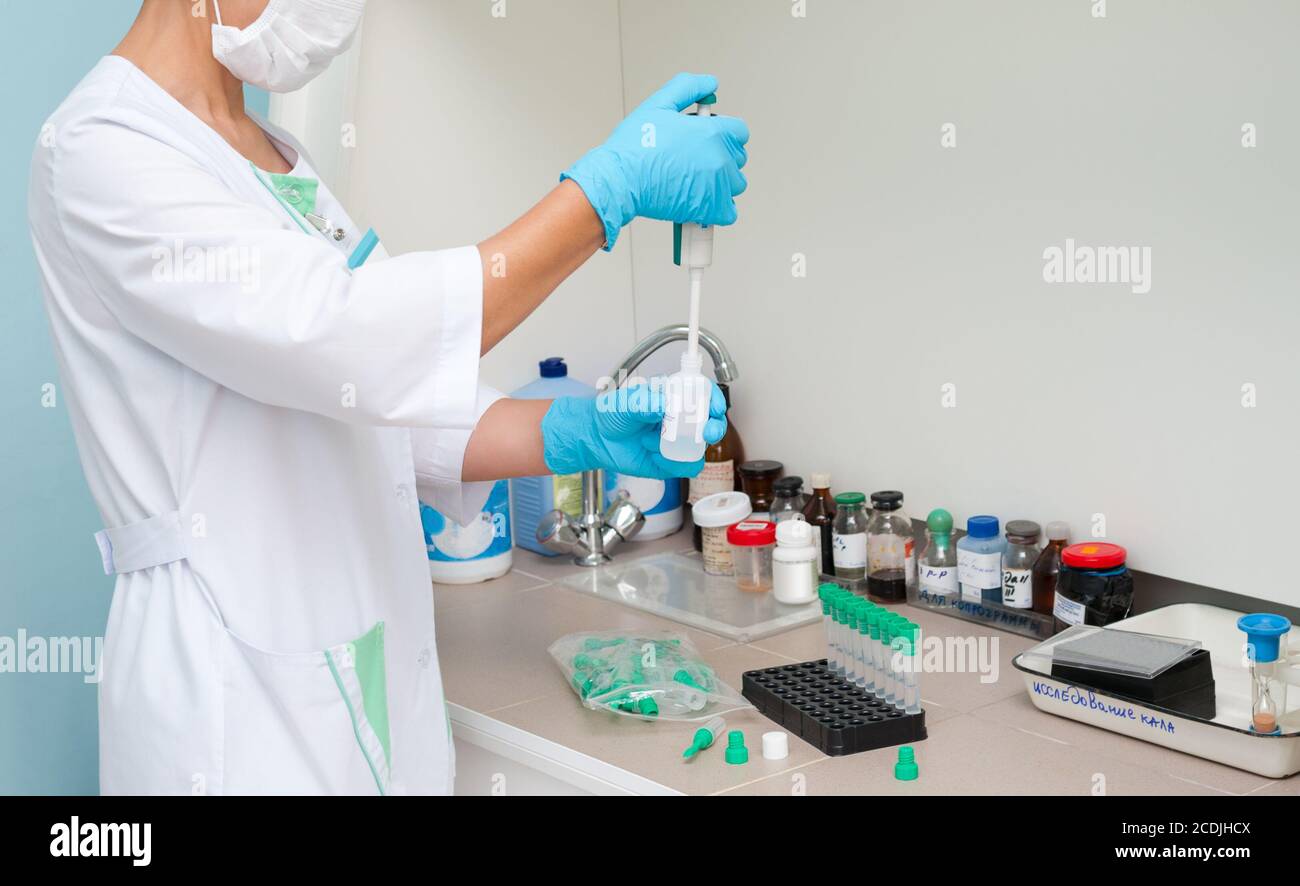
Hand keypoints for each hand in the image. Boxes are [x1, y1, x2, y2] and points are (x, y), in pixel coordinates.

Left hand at [541, 382, 727, 477]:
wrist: (596, 437)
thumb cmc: (612, 412)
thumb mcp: (625, 401)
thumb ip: (644, 402)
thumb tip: (662, 406)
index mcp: (675, 397)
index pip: (705, 394)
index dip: (715, 399)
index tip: (715, 407)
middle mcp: (682, 419)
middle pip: (713, 423)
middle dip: (714, 428)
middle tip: (706, 432)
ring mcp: (678, 442)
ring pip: (700, 448)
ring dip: (680, 448)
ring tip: (651, 443)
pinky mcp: (671, 462)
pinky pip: (686, 467)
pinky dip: (673, 464)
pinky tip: (653, 457)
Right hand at [561, 73, 749, 250]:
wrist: (620, 181)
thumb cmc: (634, 146)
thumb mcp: (659, 104)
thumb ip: (689, 88)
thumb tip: (710, 83)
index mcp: (712, 133)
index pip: (740, 131)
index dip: (724, 132)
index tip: (708, 138)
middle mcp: (720, 160)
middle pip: (739, 157)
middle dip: (722, 156)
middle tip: (695, 158)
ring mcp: (717, 187)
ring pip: (735, 184)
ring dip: (722, 182)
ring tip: (697, 180)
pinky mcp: (709, 210)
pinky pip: (729, 212)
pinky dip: (719, 209)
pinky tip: (702, 200)